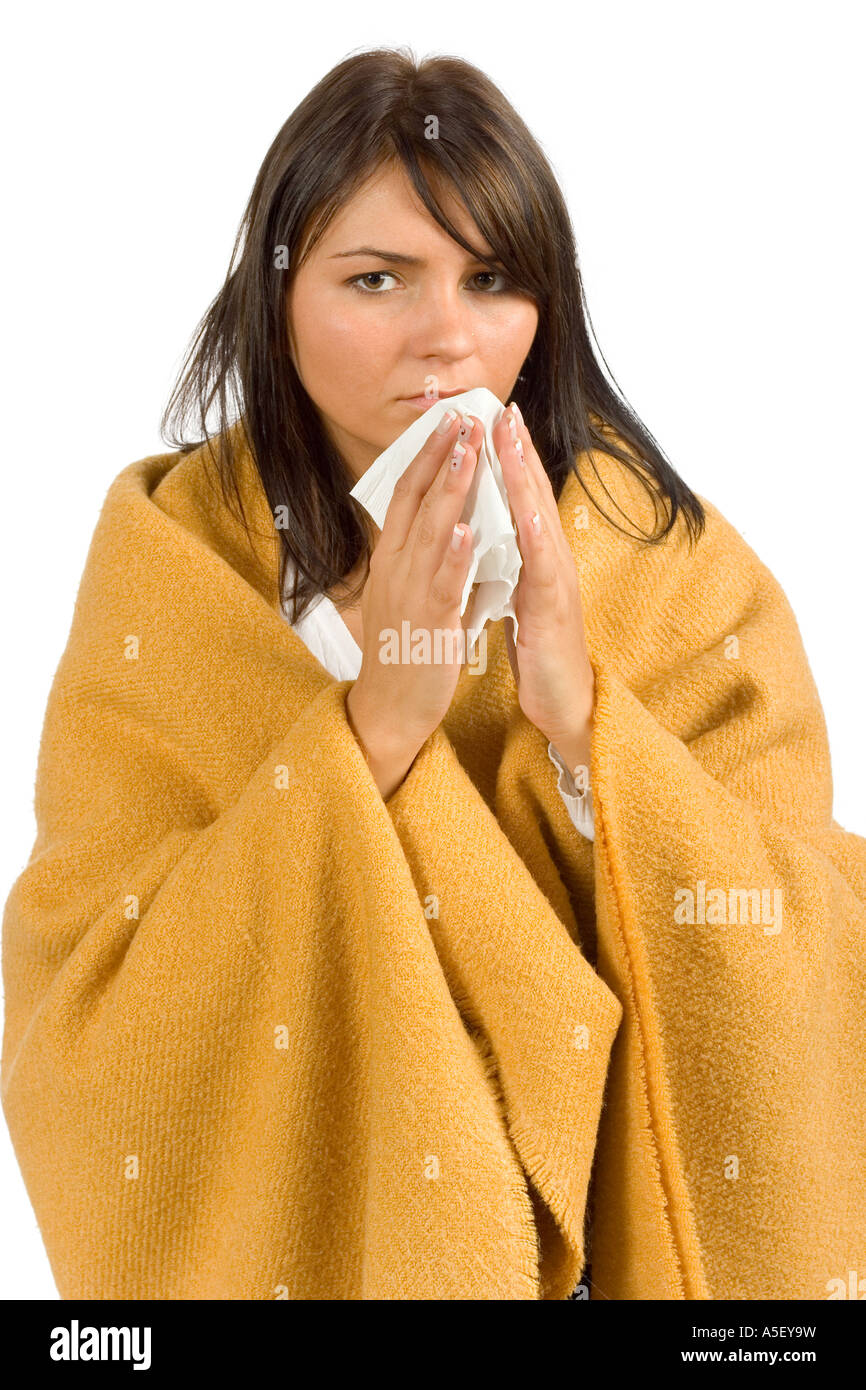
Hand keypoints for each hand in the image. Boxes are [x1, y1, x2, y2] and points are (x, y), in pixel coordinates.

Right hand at [346, 407, 483, 764]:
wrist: (390, 706)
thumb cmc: (405, 648)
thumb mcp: (407, 590)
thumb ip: (421, 554)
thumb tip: (443, 519)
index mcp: (392, 558)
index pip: (406, 493)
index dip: (426, 454)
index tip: (447, 419)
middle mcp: (396, 568)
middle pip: (417, 501)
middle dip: (441, 456)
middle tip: (463, 415)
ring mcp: (411, 593)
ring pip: (432, 532)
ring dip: (451, 489)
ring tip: (468, 451)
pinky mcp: (430, 623)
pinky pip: (444, 583)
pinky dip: (455, 555)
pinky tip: (469, 528)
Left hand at [492, 401, 595, 768]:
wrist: (564, 698)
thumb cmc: (537, 647)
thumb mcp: (516, 591)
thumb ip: (507, 557)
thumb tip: (486, 529)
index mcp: (535, 553)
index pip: (519, 495)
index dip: (508, 455)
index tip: (491, 415)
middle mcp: (550, 557)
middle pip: (533, 493)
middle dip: (518, 448)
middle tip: (503, 405)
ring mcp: (555, 580)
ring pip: (539, 518)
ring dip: (526, 477)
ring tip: (510, 439)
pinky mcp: (553, 608)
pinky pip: (542, 568)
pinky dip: (534, 537)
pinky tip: (525, 513)